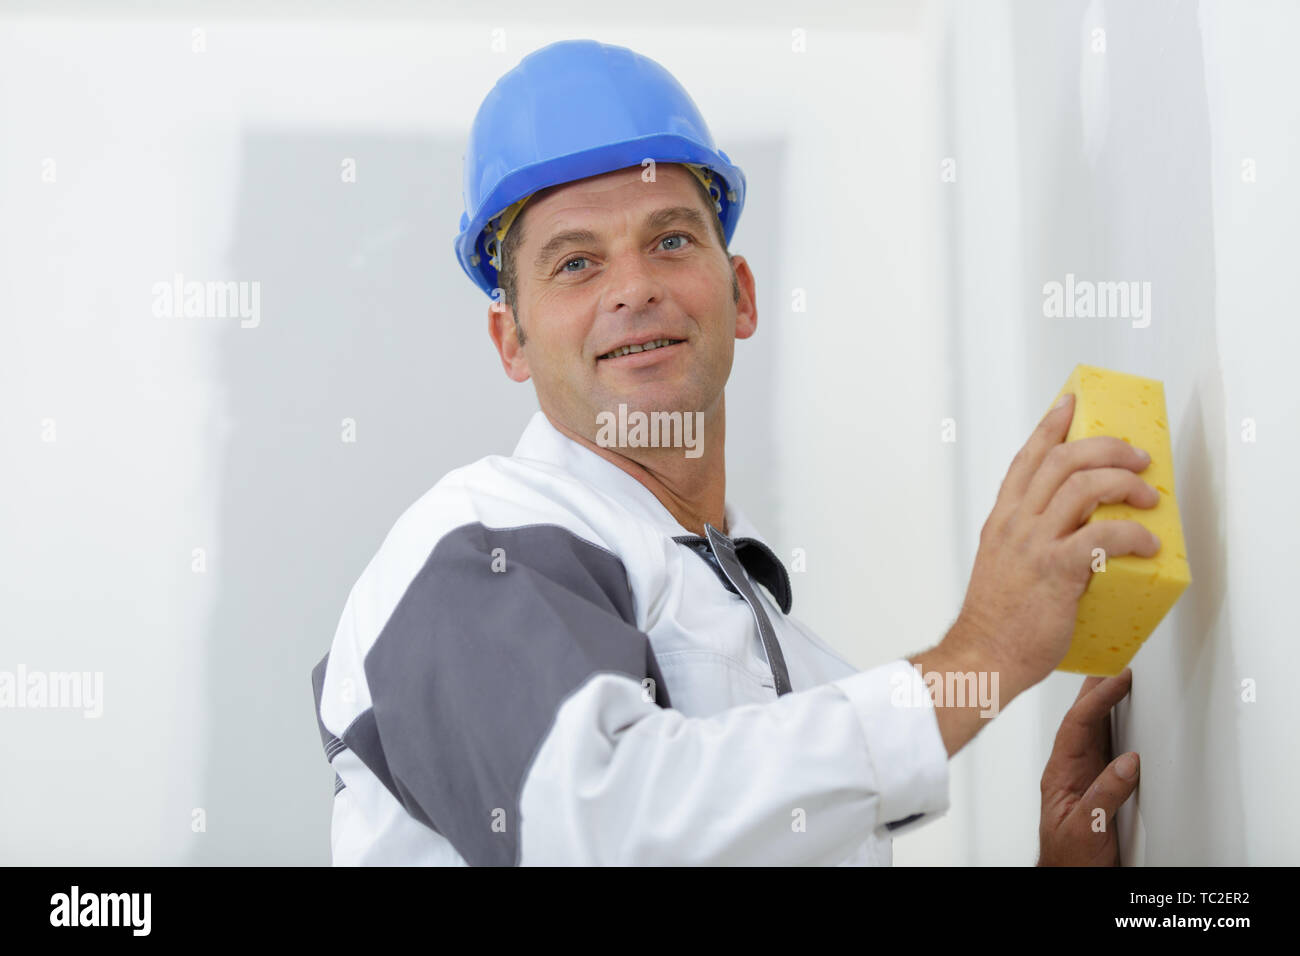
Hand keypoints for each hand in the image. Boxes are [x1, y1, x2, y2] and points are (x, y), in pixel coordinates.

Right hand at [956, 392, 1161, 691]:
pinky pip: (1102, 536)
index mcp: (1002, 520)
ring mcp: (1034, 545)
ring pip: (1083, 486)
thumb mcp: (1003, 566)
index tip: (1070, 404)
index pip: (1027, 458)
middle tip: (1135, 457)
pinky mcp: (1057, 571)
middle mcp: (1016, 524)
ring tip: (1148, 494)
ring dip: (1124, 483)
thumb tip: (1076, 534)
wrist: (983, 656)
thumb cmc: (997, 621)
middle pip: (1062, 460)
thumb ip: (1030, 542)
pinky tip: (1147, 543)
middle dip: (1106, 448)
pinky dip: (1132, 534)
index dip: (1051, 426)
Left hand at [1037, 668, 1139, 865]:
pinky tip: (1129, 712)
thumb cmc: (1069, 858)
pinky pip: (1109, 746)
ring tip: (1120, 673)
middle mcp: (1071, 768)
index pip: (1077, 725)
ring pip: (1095, 728)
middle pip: (1083, 717)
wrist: (1071, 877)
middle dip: (1097, 686)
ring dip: (1107, 700)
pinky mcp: (1102, 784)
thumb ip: (1104, 796)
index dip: (1097, 698)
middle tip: (1116, 657)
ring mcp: (1085, 774)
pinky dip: (1119, 724)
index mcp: (1060, 773)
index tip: (1117, 678)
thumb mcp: (1085, 828)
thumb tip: (1128, 762)